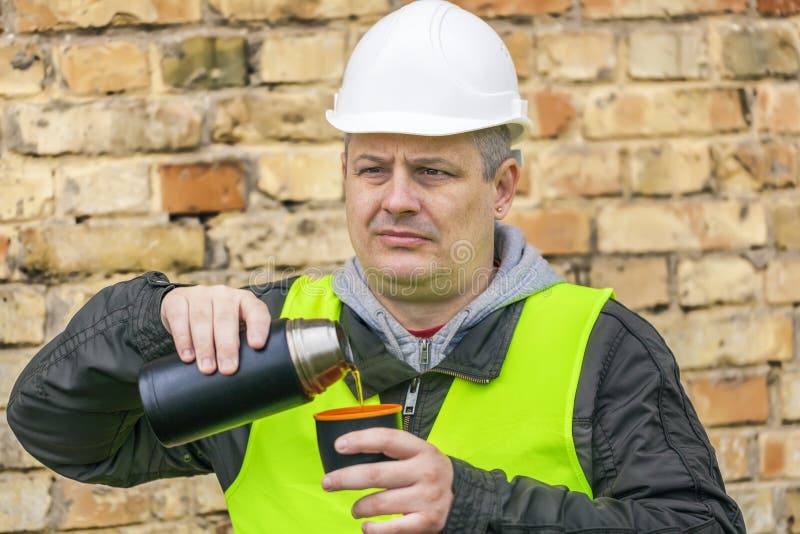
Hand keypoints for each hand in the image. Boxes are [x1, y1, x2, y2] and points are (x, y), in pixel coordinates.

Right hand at [160, 285, 269, 374]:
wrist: (182, 306)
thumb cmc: (216, 324)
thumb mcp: (234, 328)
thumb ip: (243, 343)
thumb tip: (251, 373)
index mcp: (244, 300)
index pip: (256, 310)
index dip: (258, 326)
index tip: (257, 345)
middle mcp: (223, 294)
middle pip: (226, 318)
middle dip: (227, 346)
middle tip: (228, 369)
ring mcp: (200, 294)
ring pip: (202, 319)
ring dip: (205, 346)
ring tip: (208, 368)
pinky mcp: (177, 300)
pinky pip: (180, 318)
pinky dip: (184, 339)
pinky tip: (188, 356)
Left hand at [321, 428, 453, 533]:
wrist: (462, 497)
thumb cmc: (426, 471)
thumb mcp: (418, 453)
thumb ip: (392, 450)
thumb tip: (348, 449)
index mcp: (422, 449)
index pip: (387, 440)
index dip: (361, 440)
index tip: (338, 446)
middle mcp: (426, 472)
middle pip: (377, 474)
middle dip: (345, 478)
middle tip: (327, 482)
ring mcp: (427, 498)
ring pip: (379, 503)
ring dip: (359, 507)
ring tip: (355, 509)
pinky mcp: (426, 522)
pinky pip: (392, 528)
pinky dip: (373, 529)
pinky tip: (366, 527)